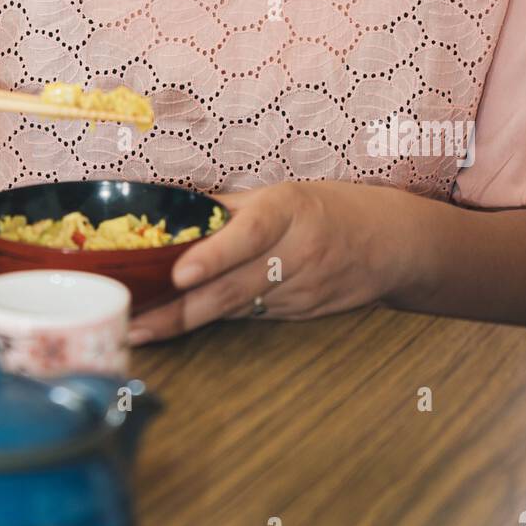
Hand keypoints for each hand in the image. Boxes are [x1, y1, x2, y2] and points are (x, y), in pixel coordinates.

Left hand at [128, 181, 420, 342]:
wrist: (390, 243)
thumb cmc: (326, 208)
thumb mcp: (280, 193)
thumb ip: (228, 207)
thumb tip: (170, 210)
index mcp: (287, 211)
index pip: (247, 235)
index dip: (213, 256)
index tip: (179, 275)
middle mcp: (295, 252)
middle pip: (232, 288)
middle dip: (179, 312)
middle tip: (135, 326)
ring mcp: (300, 290)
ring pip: (235, 309)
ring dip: (186, 322)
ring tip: (140, 331)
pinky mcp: (301, 315)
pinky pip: (250, 317)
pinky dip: (214, 320)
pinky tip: (178, 327)